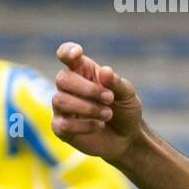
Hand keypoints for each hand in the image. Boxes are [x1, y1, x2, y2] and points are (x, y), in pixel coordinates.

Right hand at [51, 42, 141, 162]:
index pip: (66, 54)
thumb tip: (105, 71)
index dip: (67, 51)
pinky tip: (99, 125)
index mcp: (83, 71)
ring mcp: (62, 108)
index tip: (78, 53)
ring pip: (60, 100)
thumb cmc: (124, 109)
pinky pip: (62, 124)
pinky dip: (84, 125)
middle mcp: (69, 87)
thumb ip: (116, 82)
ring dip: (87, 108)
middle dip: (87, 89)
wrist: (127, 137)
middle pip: (62, 79)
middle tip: (109, 98)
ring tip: (108, 114)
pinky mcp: (61, 128)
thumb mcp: (127, 94)